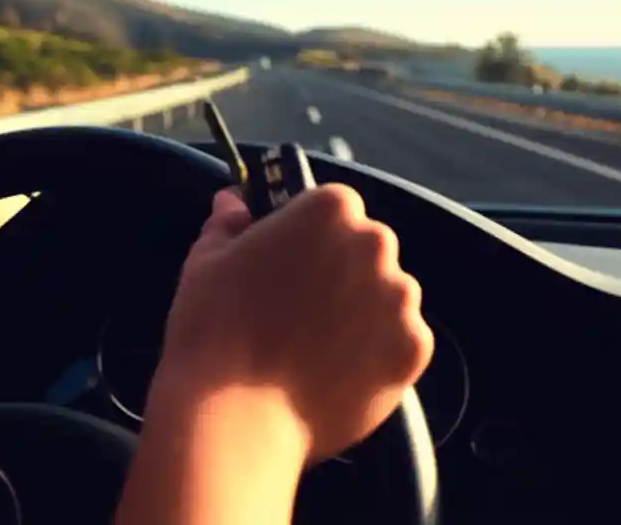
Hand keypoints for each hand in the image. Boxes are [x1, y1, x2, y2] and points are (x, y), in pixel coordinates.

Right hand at [157, 185, 433, 463]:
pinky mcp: (413, 351)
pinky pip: (400, 343)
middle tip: (300, 309)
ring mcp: (400, 299)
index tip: (292, 261)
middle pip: (368, 249)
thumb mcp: (207, 262)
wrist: (235, 418)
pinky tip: (335, 372)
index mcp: (329, 210)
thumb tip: (233, 202)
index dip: (312, 235)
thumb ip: (229, 223)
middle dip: (342, 271)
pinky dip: (377, 356)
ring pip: (388, 296)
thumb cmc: (213, 331)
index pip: (335, 207)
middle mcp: (375, 245)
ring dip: (363, 313)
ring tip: (316, 347)